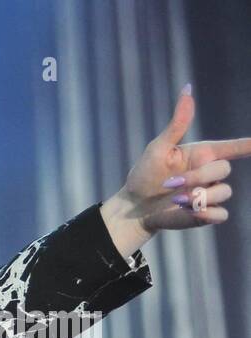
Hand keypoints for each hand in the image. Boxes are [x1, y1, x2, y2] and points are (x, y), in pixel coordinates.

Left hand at [99, 84, 250, 256]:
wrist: (133, 207)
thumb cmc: (145, 175)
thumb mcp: (158, 148)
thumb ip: (177, 123)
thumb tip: (187, 88)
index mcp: (202, 154)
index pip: (233, 147)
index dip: (248, 145)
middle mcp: (209, 173)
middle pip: (223, 170)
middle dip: (199, 177)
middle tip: (171, 184)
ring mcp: (208, 194)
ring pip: (224, 192)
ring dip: (200, 196)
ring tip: (175, 200)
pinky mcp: (203, 214)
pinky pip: (221, 214)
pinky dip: (209, 214)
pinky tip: (193, 212)